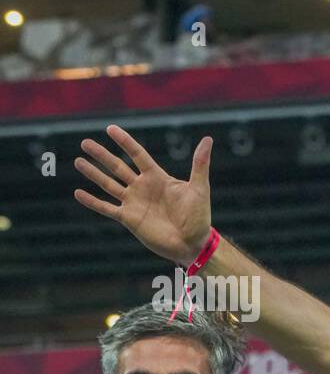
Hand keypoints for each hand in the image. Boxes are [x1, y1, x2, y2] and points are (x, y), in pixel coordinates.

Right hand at [74, 124, 213, 266]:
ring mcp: (134, 203)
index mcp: (157, 178)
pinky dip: (92, 202)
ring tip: (78, 161)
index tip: (110, 128)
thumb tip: (208, 139)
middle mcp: (143, 188)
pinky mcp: (129, 218)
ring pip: (109, 184)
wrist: (192, 244)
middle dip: (102, 155)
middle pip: (118, 167)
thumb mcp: (199, 188)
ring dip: (93, 174)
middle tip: (84, 143)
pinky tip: (78, 193)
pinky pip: (106, 208)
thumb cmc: (199, 217)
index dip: (125, 142)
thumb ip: (199, 164)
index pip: (137, 155)